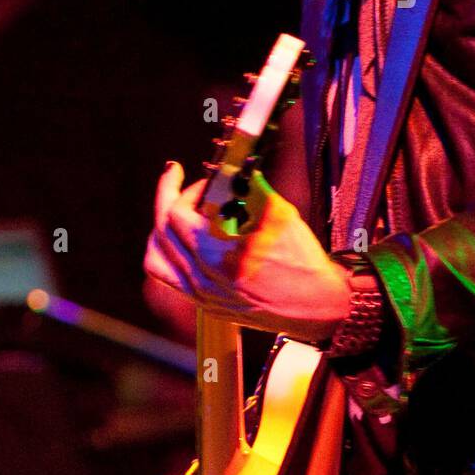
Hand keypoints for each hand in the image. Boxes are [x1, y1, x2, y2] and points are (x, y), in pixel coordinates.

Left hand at [143, 162, 351, 343]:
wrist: (318, 305)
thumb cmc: (303, 262)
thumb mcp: (279, 215)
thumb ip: (250, 188)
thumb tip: (233, 169)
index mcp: (217, 256)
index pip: (175, 214)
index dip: (186, 189)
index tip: (204, 182)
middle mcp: (202, 279)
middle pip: (160, 232)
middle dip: (169, 200)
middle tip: (182, 185)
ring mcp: (202, 296)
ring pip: (157, 258)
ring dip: (161, 230)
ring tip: (175, 214)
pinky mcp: (207, 305)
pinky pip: (170, 278)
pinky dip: (170, 254)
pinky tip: (185, 242)